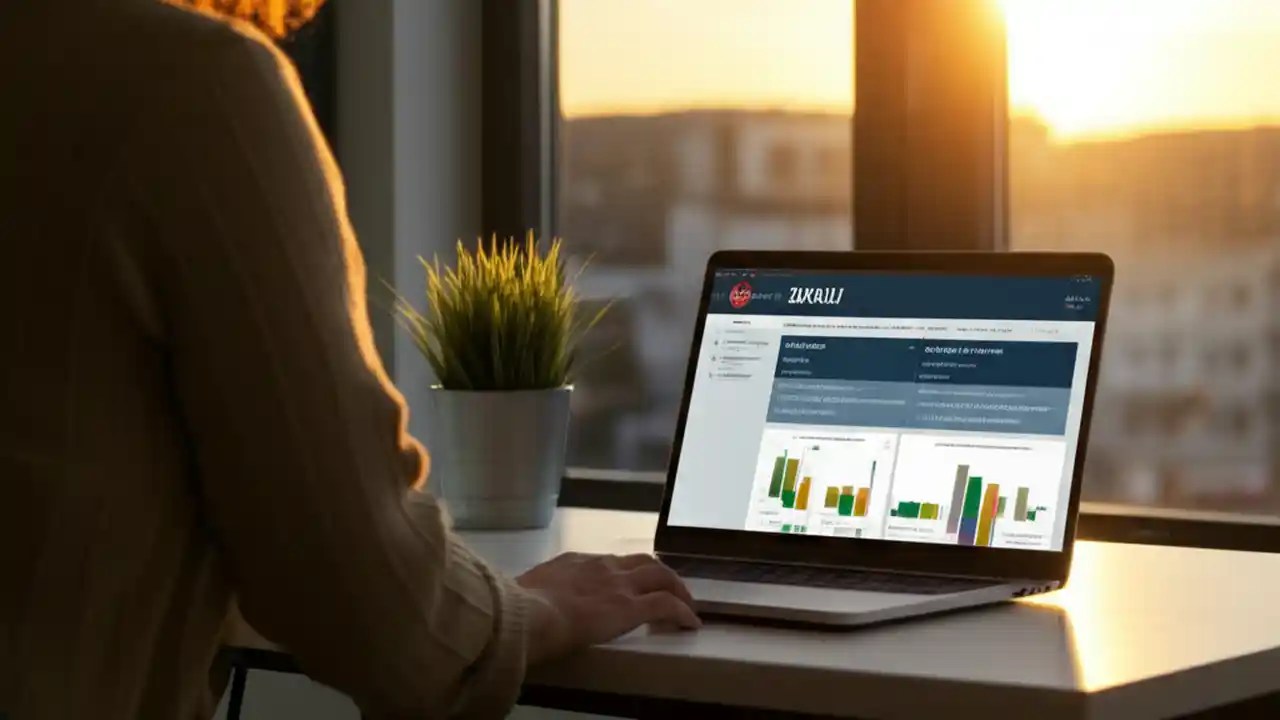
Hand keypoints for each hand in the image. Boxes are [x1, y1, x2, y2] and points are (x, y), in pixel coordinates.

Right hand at [516, 552, 700, 663]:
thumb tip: (528, 605)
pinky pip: (667, 605)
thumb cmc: (519, 608)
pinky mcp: (631, 607)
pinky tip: (690, 623)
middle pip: (642, 562)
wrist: (529, 613)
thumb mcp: (526, 592)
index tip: (627, 585)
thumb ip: (535, 595)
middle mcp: (602, 566)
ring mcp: (619, 584)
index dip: (624, 573)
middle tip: (668, 589)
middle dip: (659, 574)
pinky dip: (682, 612)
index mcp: (575, 562)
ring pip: (661, 576)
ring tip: (686, 605)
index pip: (609, 563)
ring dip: (677, 589)